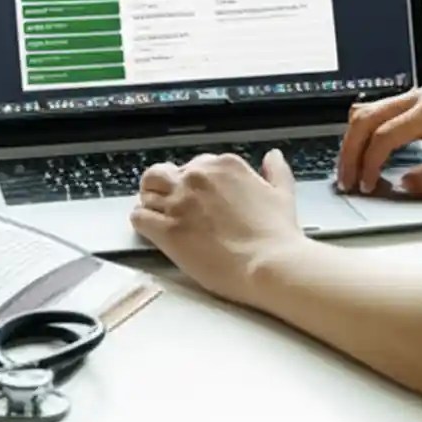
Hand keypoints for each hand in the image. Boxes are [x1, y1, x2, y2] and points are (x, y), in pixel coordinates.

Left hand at [130, 150, 306, 305]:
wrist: (269, 265)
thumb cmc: (278, 235)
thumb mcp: (282, 194)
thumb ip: (275, 171)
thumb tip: (273, 156)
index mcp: (224, 166)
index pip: (196, 165)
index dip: (195, 183)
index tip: (200, 199)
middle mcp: (197, 177)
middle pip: (164, 173)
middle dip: (166, 188)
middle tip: (174, 207)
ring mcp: (180, 203)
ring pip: (147, 191)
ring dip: (151, 203)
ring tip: (159, 218)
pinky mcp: (167, 230)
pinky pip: (139, 217)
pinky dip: (142, 222)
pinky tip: (152, 231)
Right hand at [338, 87, 421, 196]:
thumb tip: (403, 183)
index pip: (384, 134)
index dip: (369, 163)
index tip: (366, 188)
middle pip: (366, 118)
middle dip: (351, 151)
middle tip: (346, 182)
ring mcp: (419, 100)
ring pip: (368, 114)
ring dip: (354, 142)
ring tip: (352, 173)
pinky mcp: (419, 109)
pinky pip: (379, 116)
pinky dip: (366, 136)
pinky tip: (365, 159)